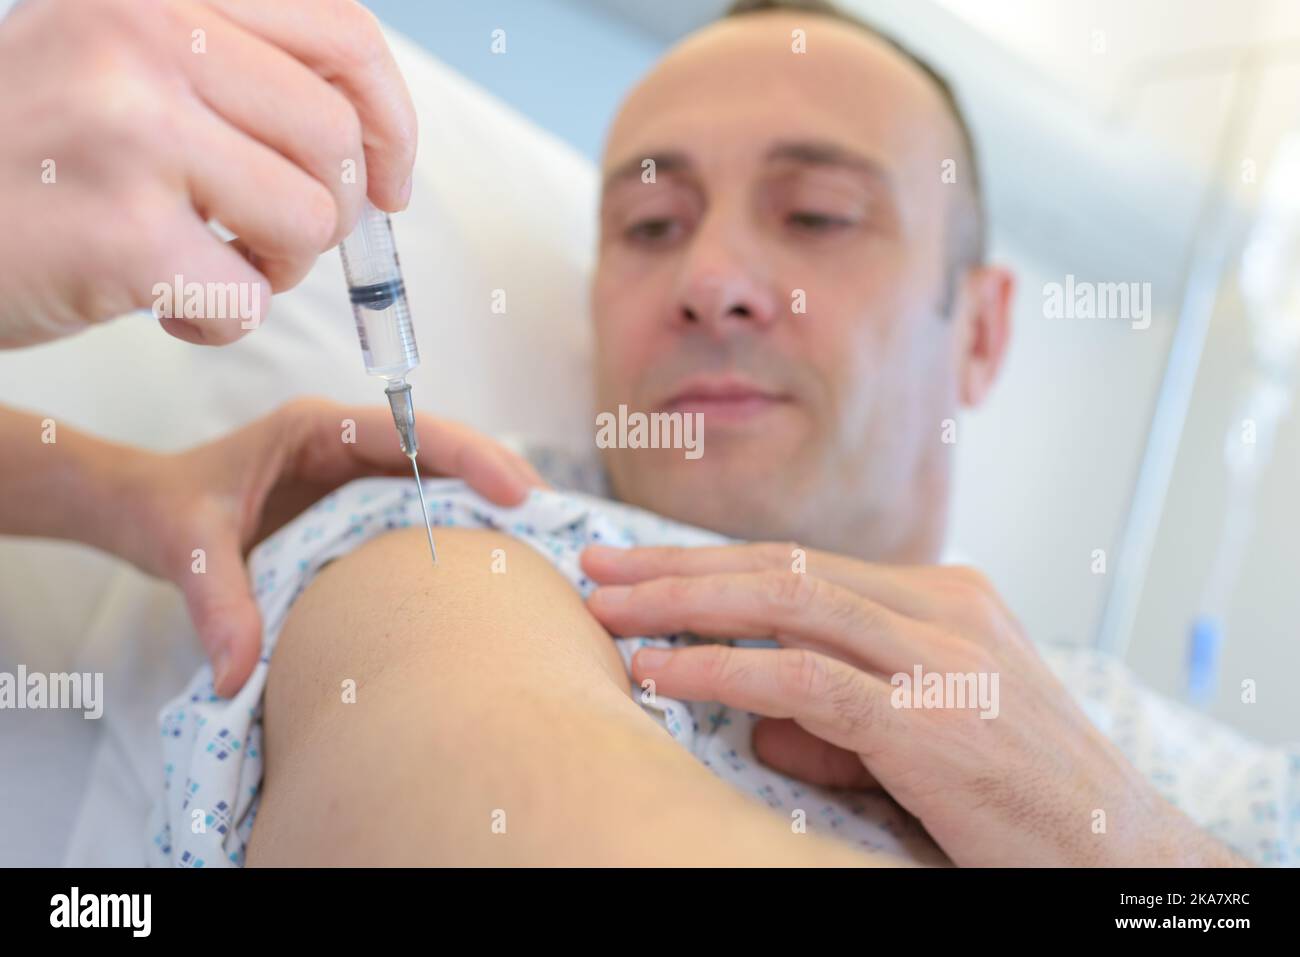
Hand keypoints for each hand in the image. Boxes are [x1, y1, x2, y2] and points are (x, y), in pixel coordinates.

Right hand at [0, 0, 415, 346]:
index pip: (341, 35)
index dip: (391, 120)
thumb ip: (232, 68)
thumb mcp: (115, 59)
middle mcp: (140, 36)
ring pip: (311, 219)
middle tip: (275, 239)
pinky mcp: (122, 235)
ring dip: (279, 266)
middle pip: (337, 140)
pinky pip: (249, 297)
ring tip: (212, 263)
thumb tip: (373, 133)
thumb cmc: (23, 154)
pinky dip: (221, 319)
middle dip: (332, 211)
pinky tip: (164, 301)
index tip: (390, 179)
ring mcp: (129, 132)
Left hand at [116, 398, 544, 695]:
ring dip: (493, 505)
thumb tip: (239, 674)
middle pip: (445, 449)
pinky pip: (425, 510)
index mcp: (317, 429)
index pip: (411, 431)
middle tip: (556, 522)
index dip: (470, 456)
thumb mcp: (187, 548)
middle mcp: (351, 443)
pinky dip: (464, 530)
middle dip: (502, 477)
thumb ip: (215, 602)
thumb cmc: (170, 511)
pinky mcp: (364, 506)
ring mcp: (362, 474)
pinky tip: (498, 564)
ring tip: (546, 544)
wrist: (150, 512)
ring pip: (444, 479)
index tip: (519, 492)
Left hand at [581, 542, 1248, 866]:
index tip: (643, 571)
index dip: (713, 566)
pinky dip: (722, 670)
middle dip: (680, 567)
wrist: (1120, 859)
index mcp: (942, 600)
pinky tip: (661, 672)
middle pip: (782, 567)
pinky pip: (803, 678)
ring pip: (786, 602)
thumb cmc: (1019, 801)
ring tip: (609, 611)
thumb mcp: (921, 743)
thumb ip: (838, 721)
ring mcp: (941, 655)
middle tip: (599, 569)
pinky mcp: (932, 718)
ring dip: (684, 603)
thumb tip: (750, 717)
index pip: (804, 566)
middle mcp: (943, 608)